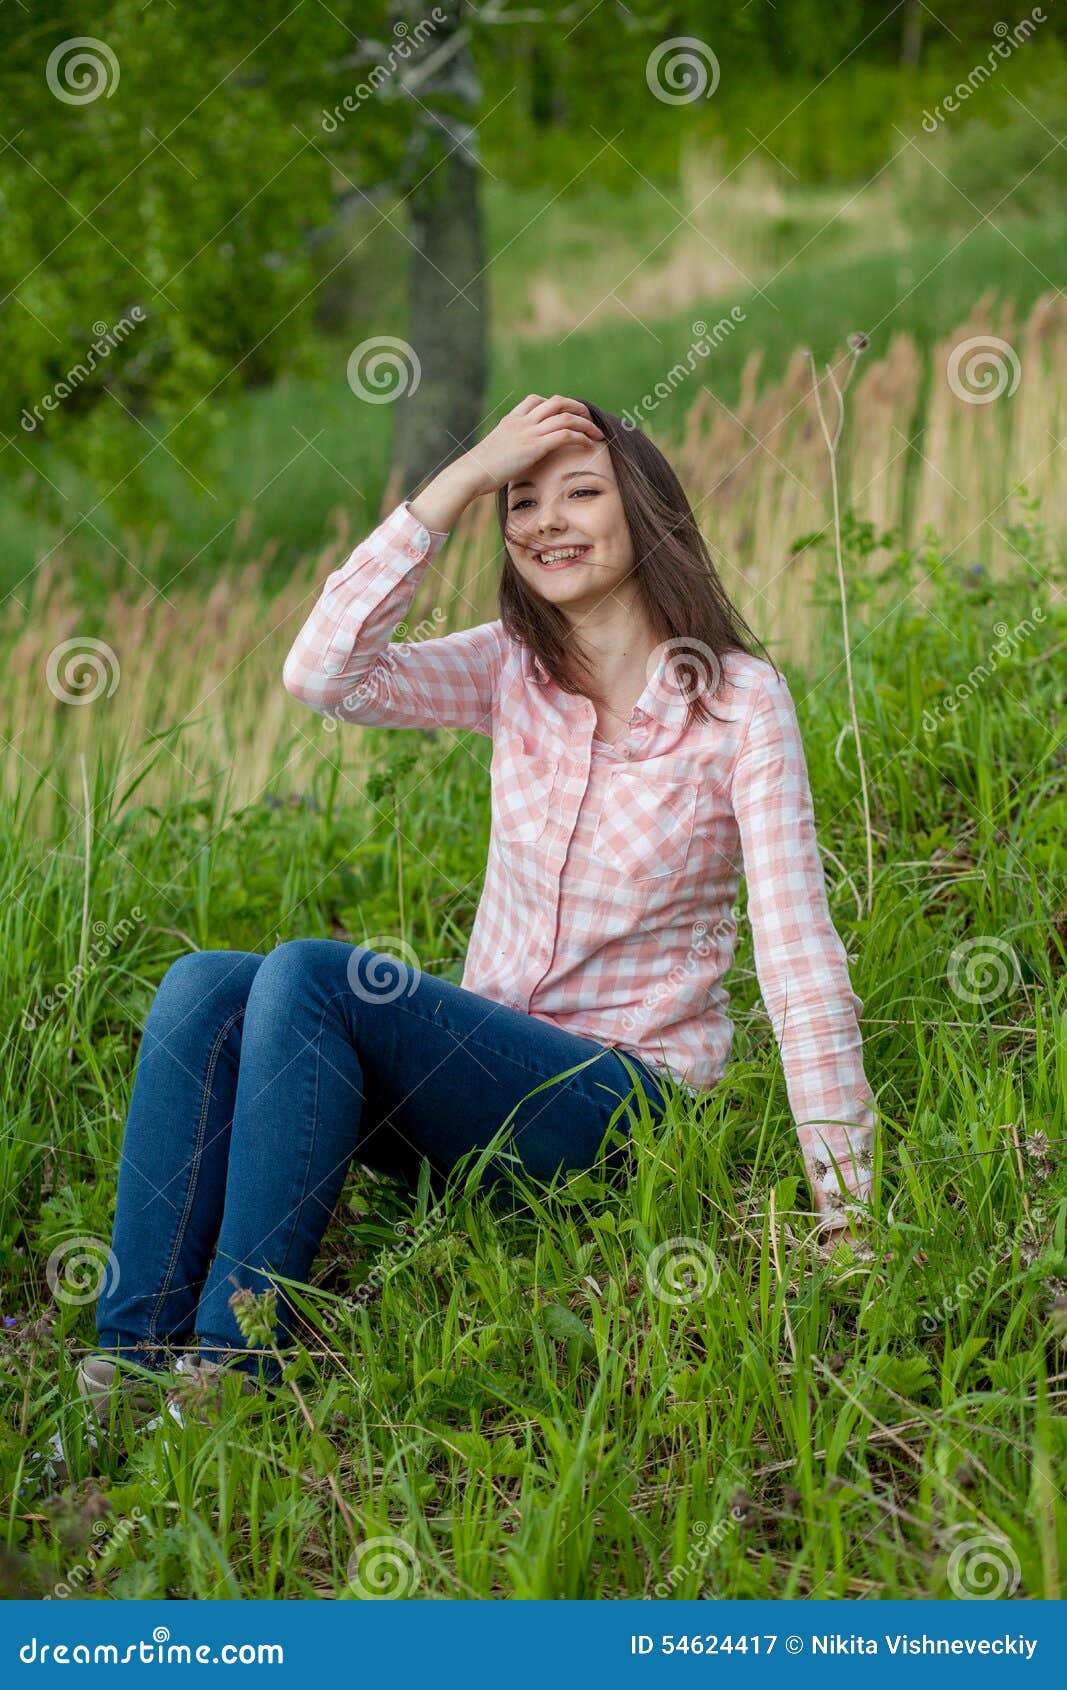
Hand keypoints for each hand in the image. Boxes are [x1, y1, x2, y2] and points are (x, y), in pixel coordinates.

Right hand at [463, 393, 604, 497]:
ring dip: (585, 422)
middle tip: (588, 418)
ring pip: (565, 415)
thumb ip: (506, 449)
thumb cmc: (480, 470)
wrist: (471, 473)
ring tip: (596, 432)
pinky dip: (581, 436)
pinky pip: (565, 434)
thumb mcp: (494, 453)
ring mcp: (528, 432)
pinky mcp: (535, 447)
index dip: (554, 405)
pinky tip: (589, 444)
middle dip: (577, 407)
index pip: (536, 400)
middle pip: (556, 402)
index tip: (566, 415)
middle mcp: (521, 421)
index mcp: (511, 420)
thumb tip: (511, 460)